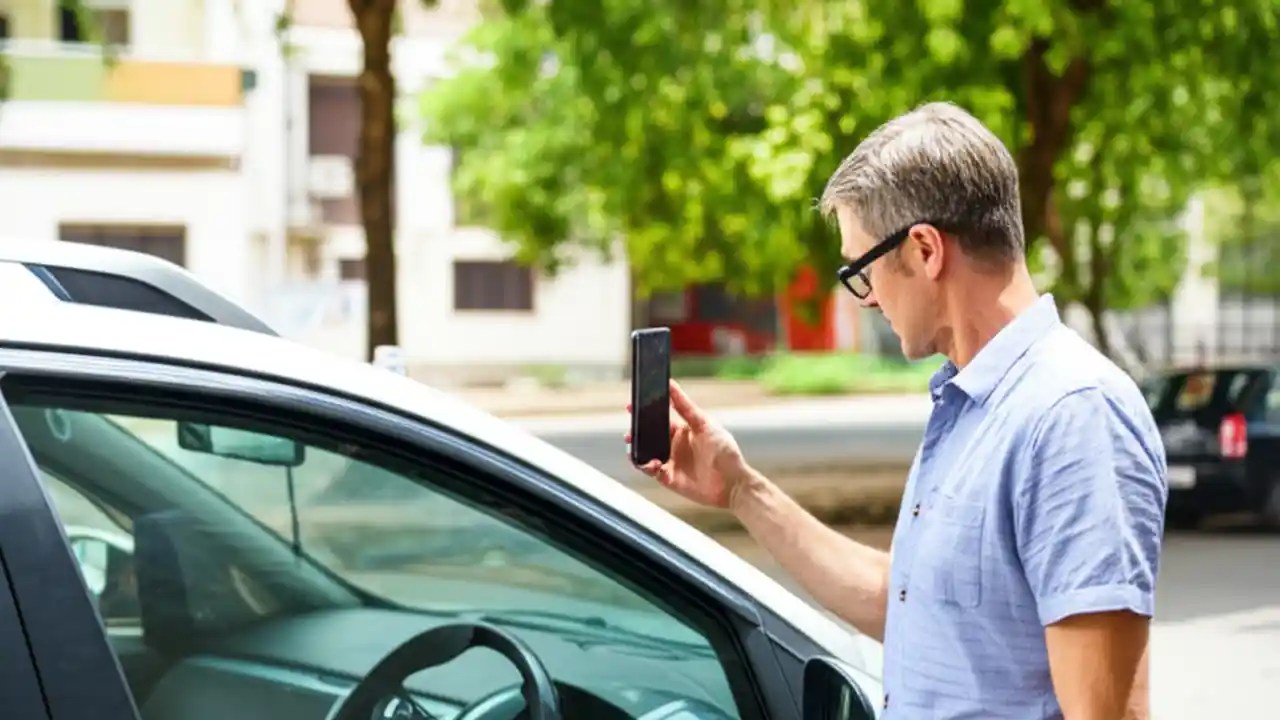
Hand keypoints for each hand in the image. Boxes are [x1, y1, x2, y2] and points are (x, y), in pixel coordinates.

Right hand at [625, 380, 747, 508]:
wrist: (733, 484)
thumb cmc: (725, 452)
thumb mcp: (705, 425)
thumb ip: (686, 407)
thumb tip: (671, 385)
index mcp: (683, 430)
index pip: (659, 417)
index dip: (645, 412)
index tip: (632, 406)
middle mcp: (674, 444)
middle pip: (648, 435)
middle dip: (636, 430)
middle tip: (630, 428)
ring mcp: (670, 461)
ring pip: (645, 452)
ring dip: (636, 447)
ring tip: (633, 443)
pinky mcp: (668, 478)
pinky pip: (650, 470)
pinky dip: (646, 465)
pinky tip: (652, 463)